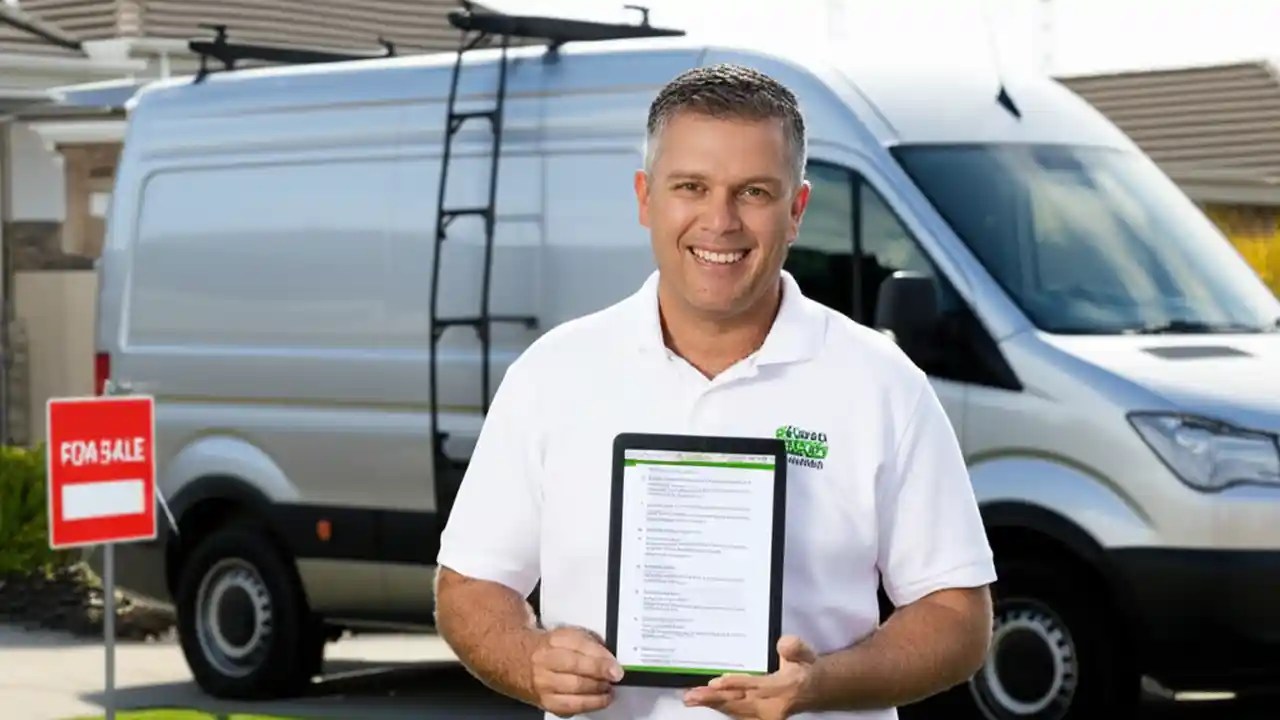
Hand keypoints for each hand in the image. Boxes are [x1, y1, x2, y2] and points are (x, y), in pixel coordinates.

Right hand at [530, 625, 623, 717]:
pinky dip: (588, 704)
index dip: (601, 660)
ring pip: (574, 691)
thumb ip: (589, 644)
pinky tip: (598, 700)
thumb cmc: (547, 648)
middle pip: (577, 670)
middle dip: (600, 676)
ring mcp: (543, 684)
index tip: (615, 667)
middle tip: (614, 678)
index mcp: (553, 641)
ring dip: (597, 692)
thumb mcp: (567, 636)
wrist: (518, 659)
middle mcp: (545, 662)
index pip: (580, 648)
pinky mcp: (545, 701)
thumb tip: (609, 659)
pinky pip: (570, 707)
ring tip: (608, 689)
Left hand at [683, 635, 817, 719]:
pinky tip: (705, 701)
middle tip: (691, 696)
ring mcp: (765, 715)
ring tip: (691, 698)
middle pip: (739, 702)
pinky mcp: (758, 718)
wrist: (813, 689)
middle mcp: (773, 706)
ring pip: (735, 711)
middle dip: (714, 699)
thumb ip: (795, 648)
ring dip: (713, 705)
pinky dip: (721, 708)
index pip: (755, 686)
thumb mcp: (804, 653)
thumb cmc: (803, 667)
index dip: (735, 684)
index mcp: (784, 687)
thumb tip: (784, 644)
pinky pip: (737, 714)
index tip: (714, 682)